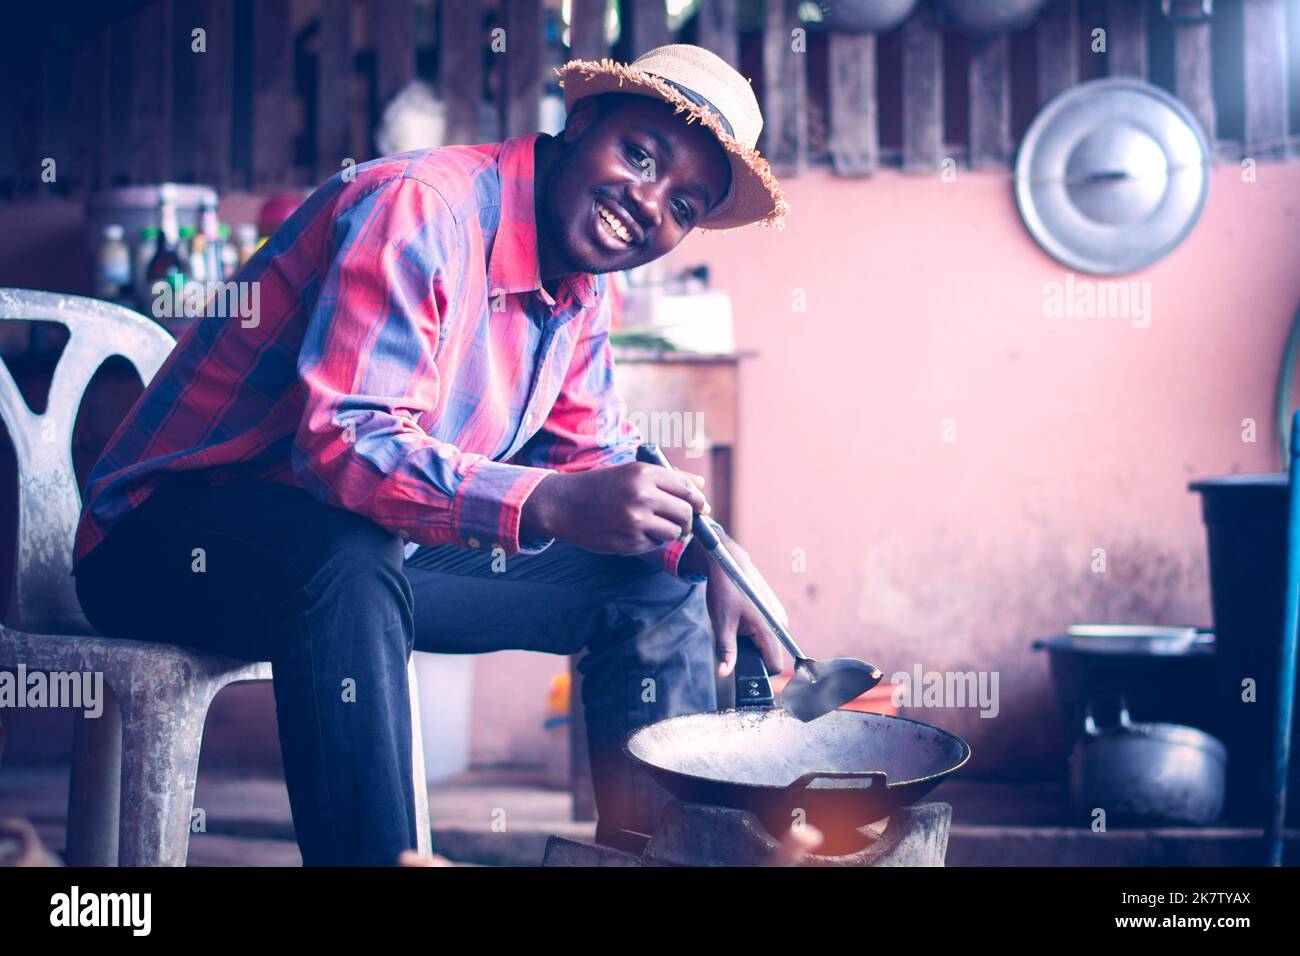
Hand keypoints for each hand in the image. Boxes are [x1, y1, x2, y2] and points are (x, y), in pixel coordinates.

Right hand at [520, 462, 708, 554]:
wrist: (564, 504)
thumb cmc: (602, 486)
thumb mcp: (633, 473)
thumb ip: (669, 478)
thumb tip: (702, 486)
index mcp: (644, 473)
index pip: (688, 490)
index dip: (698, 502)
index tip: (699, 508)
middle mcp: (641, 495)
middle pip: (685, 514)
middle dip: (688, 521)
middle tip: (681, 523)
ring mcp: (634, 521)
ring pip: (674, 532)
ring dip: (671, 533)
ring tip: (655, 526)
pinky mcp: (628, 542)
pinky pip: (654, 544)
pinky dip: (651, 541)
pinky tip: (633, 532)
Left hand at [686, 532, 787, 677]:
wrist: (729, 564)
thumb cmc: (725, 592)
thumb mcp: (721, 624)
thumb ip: (726, 651)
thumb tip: (725, 674)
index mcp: (768, 628)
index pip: (775, 665)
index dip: (761, 673)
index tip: (747, 674)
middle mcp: (778, 623)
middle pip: (770, 655)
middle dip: (754, 657)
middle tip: (735, 647)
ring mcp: (777, 616)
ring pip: (767, 643)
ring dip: (753, 644)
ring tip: (737, 630)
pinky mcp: (773, 612)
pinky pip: (767, 632)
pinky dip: (755, 632)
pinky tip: (742, 621)